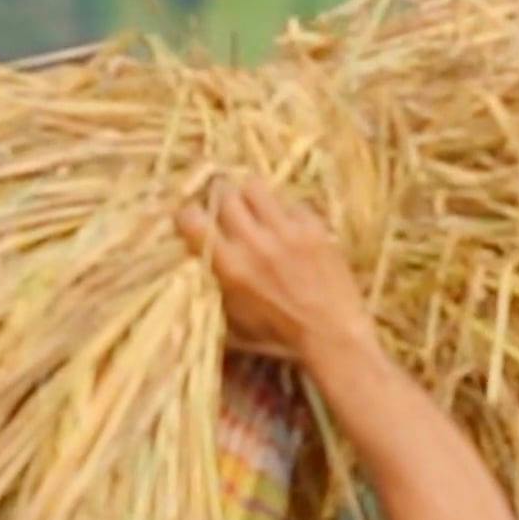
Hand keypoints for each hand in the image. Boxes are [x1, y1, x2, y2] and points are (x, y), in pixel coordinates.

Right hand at [176, 175, 375, 364]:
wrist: (329, 331)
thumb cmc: (279, 332)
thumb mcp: (234, 314)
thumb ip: (216, 281)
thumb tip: (199, 256)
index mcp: (229, 266)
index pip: (193, 221)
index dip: (189, 215)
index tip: (193, 218)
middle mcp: (253, 242)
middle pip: (225, 196)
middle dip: (222, 200)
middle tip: (229, 209)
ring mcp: (284, 231)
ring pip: (255, 187)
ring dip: (252, 196)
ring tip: (258, 208)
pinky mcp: (312, 226)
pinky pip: (291, 203)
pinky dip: (288, 213)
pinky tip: (292, 228)